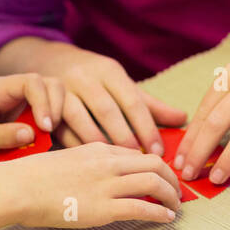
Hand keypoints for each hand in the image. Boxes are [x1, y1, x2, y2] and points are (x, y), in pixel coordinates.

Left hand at [0, 73, 64, 156]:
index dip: (44, 102)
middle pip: (54, 87)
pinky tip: (72, 151)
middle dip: (63, 108)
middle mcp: (19, 93)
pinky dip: (64, 135)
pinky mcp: (31, 122)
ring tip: (76, 144)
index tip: (45, 126)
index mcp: (3, 88)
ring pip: (60, 104)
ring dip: (69, 122)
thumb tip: (31, 135)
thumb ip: (0, 134)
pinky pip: (55, 123)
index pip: (33, 82)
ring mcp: (27, 106)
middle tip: (58, 133)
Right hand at [4, 143, 182, 226]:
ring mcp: (107, 184)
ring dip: (172, 196)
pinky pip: (142, 207)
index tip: (163, 178)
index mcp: (98, 148)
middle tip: (178, 192)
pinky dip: (160, 213)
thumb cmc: (33, 177)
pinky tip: (166, 219)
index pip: (138, 153)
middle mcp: (108, 162)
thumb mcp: (65, 160)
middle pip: (155, 162)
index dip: (156, 166)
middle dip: (173, 178)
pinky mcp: (103, 208)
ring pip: (154, 182)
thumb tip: (102, 177)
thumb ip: (88, 164)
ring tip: (176, 207)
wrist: (18, 187)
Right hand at [38, 44, 185, 153]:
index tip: (159, 152)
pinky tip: (90, 163)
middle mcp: (85, 78)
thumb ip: (149, 104)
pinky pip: (60, 129)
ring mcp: (63, 91)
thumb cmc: (97, 81)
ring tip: (115, 167)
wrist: (52, 61)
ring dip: (98, 142)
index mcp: (109, 71)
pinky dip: (75, 145)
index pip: (132, 101)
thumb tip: (182, 118)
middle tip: (139, 163)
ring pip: (79, 118)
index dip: (146, 127)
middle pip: (107, 110)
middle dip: (124, 138)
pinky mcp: (46, 107)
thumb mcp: (121, 85)